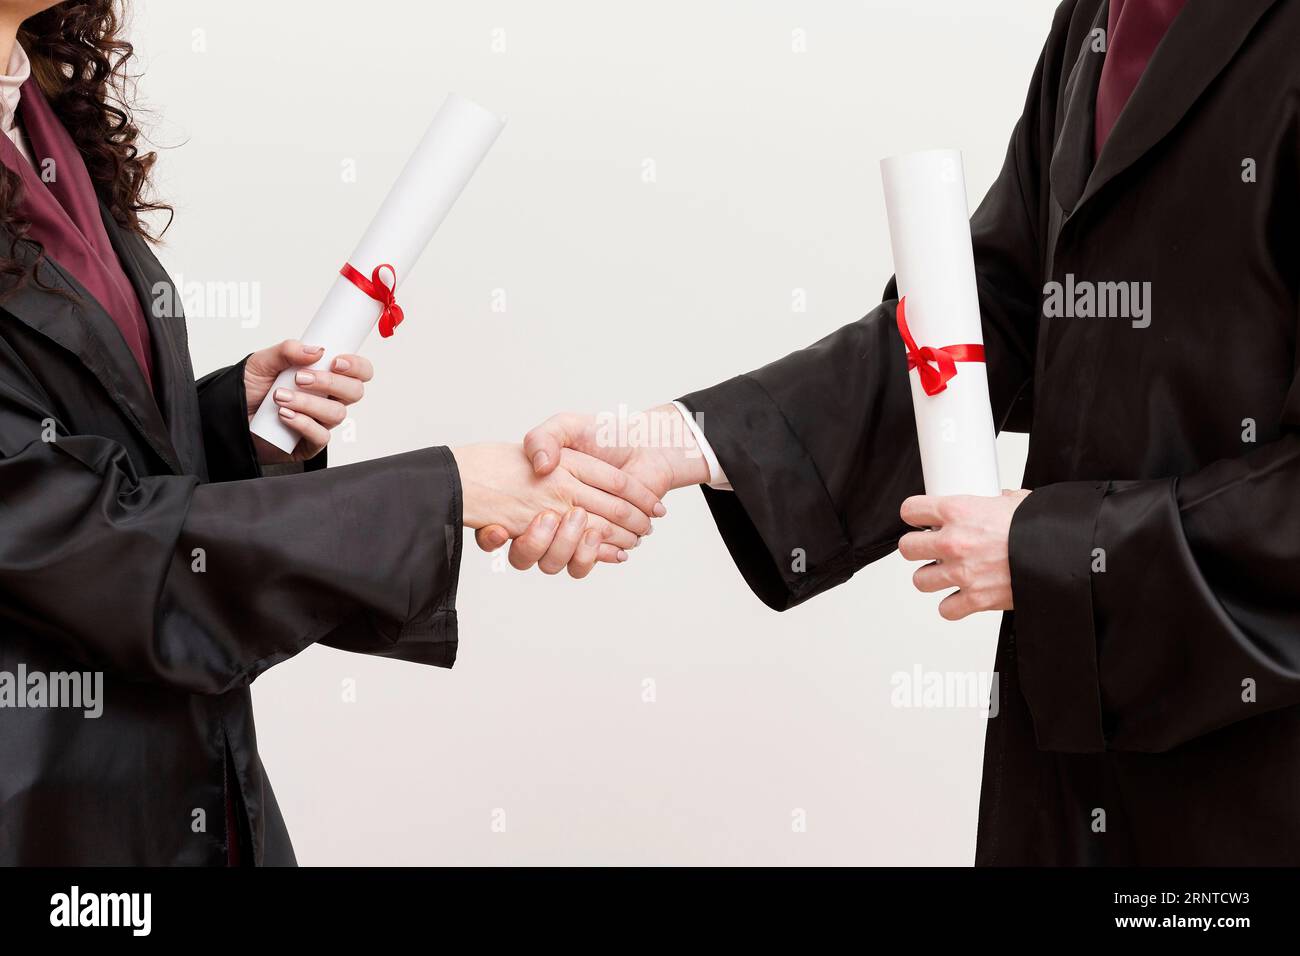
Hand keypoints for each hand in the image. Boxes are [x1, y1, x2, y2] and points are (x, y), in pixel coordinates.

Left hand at [243, 341, 373, 463]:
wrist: (227, 417)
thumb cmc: (248, 390)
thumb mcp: (262, 362)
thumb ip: (287, 351)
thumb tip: (317, 350)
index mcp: (325, 376)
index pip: (359, 372)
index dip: (357, 367)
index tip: (336, 362)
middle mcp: (328, 399)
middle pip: (354, 392)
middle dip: (330, 383)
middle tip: (300, 378)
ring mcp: (321, 422)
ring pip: (337, 414)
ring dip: (308, 403)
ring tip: (280, 397)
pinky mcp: (310, 443)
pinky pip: (321, 436)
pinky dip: (303, 423)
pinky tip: (284, 416)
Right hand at [474, 404, 710, 567]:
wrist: (646, 446)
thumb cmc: (605, 435)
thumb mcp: (566, 426)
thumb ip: (543, 438)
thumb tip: (541, 467)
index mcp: (533, 493)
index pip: (497, 525)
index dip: (490, 535)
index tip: (496, 528)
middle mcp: (547, 518)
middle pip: (526, 550)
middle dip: (535, 540)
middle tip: (548, 516)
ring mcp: (571, 533)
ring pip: (553, 562)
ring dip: (564, 546)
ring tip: (581, 520)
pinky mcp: (595, 544)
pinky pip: (582, 564)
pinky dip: (592, 556)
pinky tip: (606, 543)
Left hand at [898, 490, 1030, 620]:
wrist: (1064, 555)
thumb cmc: (1042, 527)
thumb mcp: (1016, 501)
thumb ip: (997, 501)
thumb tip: (997, 500)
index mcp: (958, 510)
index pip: (911, 510)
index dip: (913, 515)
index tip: (918, 519)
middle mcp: (953, 542)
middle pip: (907, 548)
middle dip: (917, 548)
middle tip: (930, 548)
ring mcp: (961, 572)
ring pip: (920, 580)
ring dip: (932, 578)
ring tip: (947, 573)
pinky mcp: (975, 599)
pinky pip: (946, 609)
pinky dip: (953, 606)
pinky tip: (963, 596)